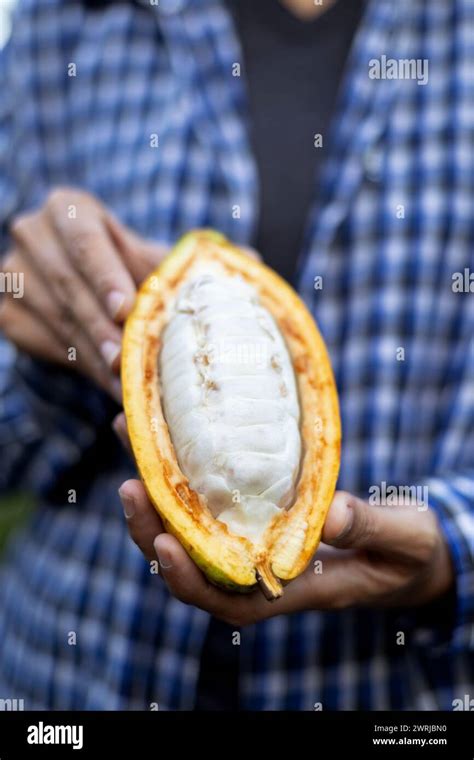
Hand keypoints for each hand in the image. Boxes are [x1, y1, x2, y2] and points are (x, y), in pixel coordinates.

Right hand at [0, 188, 167, 399]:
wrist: (103, 293)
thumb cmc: (136, 268)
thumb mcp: (152, 261)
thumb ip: (161, 270)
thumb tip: (182, 288)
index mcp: (68, 209)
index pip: (86, 241)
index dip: (105, 277)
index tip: (125, 311)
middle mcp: (32, 233)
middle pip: (68, 285)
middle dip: (102, 328)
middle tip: (128, 362)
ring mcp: (14, 273)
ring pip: (57, 319)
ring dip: (97, 355)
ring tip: (129, 380)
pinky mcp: (9, 312)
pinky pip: (45, 343)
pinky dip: (82, 366)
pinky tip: (110, 382)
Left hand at [114, 415, 453, 625]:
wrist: (407, 551)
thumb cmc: (408, 554)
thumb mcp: (404, 541)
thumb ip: (371, 529)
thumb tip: (330, 515)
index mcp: (296, 587)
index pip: (231, 600)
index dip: (192, 582)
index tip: (165, 547)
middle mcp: (264, 569)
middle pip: (194, 566)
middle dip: (154, 532)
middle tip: (130, 486)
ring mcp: (257, 542)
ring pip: (193, 531)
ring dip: (158, 495)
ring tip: (133, 443)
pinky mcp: (258, 515)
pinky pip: (210, 501)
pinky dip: (181, 472)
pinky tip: (164, 433)